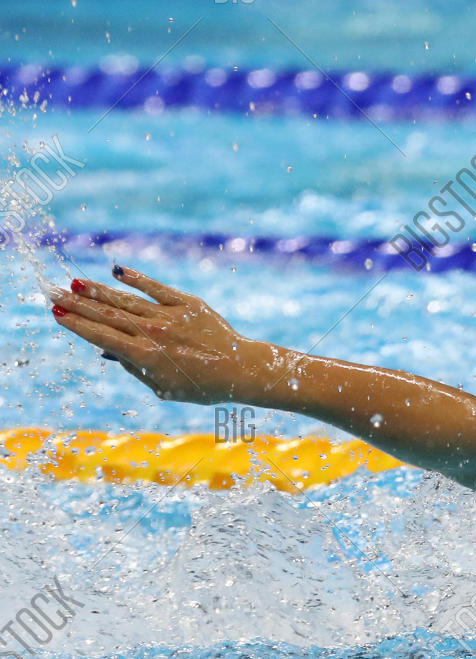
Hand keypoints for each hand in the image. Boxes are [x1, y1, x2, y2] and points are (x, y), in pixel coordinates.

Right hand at [48, 266, 266, 403]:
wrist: (241, 371)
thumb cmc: (201, 387)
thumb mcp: (162, 387)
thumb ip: (133, 368)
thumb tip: (106, 349)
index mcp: (144, 357)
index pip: (101, 336)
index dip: (77, 324)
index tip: (57, 314)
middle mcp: (153, 334)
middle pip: (107, 315)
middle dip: (77, 303)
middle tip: (52, 292)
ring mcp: (170, 317)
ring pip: (126, 300)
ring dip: (98, 291)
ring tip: (75, 283)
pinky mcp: (188, 304)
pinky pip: (156, 288)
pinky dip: (136, 279)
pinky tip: (117, 271)